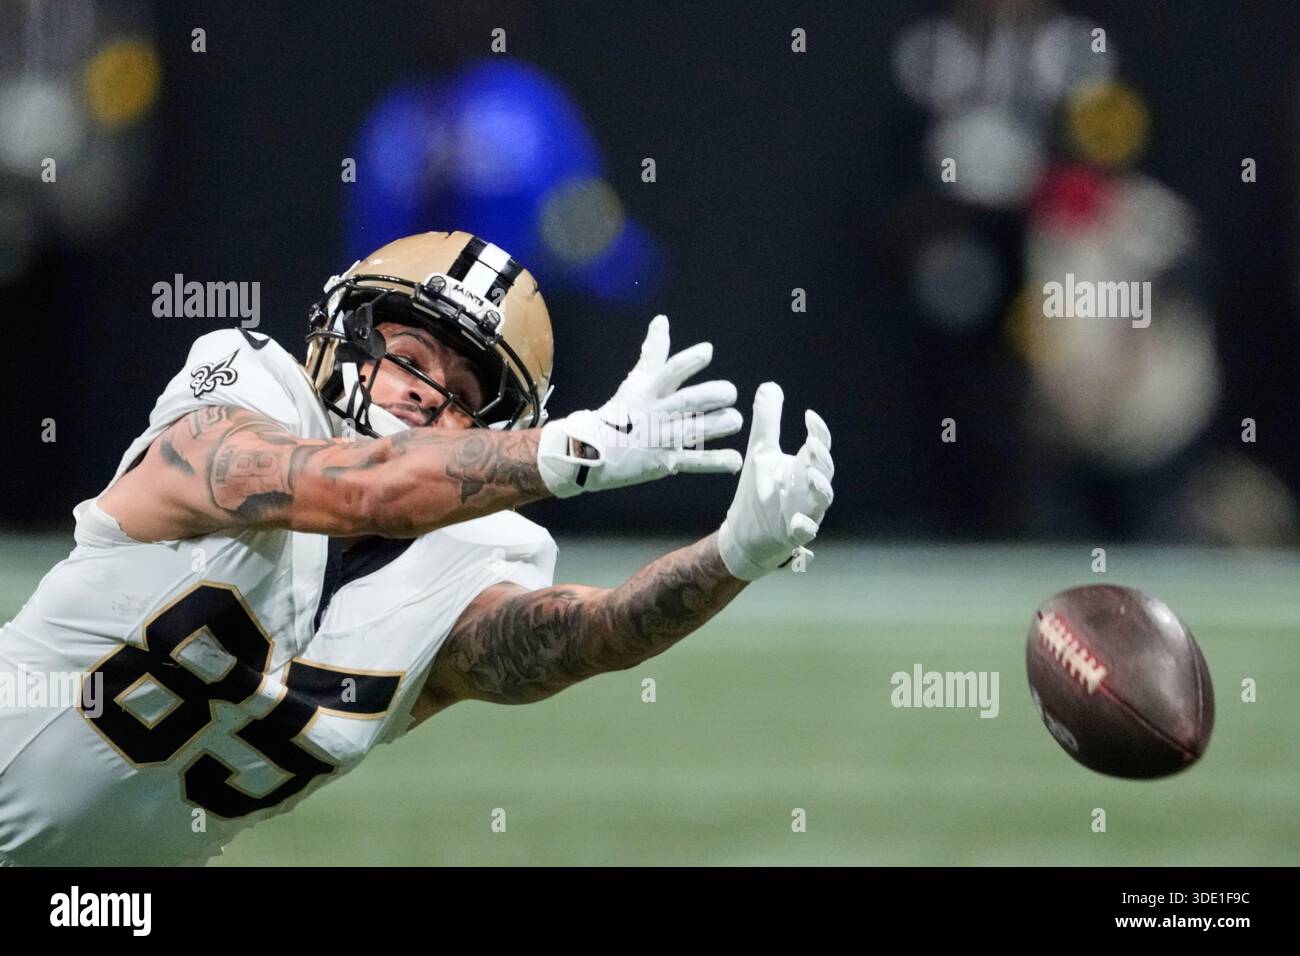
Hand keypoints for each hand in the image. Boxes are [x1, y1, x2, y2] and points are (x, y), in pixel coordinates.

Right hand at [536, 315, 742, 496]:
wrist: (592, 452)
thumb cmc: (621, 411)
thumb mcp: (636, 381)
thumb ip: (654, 352)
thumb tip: (662, 320)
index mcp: (648, 392)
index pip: (668, 372)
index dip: (688, 362)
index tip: (708, 351)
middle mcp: (654, 414)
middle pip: (684, 402)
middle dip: (708, 396)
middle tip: (730, 392)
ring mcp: (659, 440)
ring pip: (690, 431)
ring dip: (715, 426)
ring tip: (736, 420)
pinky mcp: (664, 462)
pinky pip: (692, 462)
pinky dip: (714, 462)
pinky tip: (735, 461)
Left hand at [716, 382, 833, 579]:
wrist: (745, 532)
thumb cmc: (759, 491)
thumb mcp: (760, 452)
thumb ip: (767, 422)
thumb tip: (770, 385)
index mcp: (803, 466)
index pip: (819, 446)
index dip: (819, 432)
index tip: (808, 416)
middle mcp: (810, 488)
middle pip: (826, 471)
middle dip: (821, 457)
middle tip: (810, 444)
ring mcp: (806, 511)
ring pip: (822, 500)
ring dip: (819, 487)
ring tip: (808, 474)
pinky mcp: (794, 533)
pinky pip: (806, 531)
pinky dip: (804, 526)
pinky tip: (798, 520)